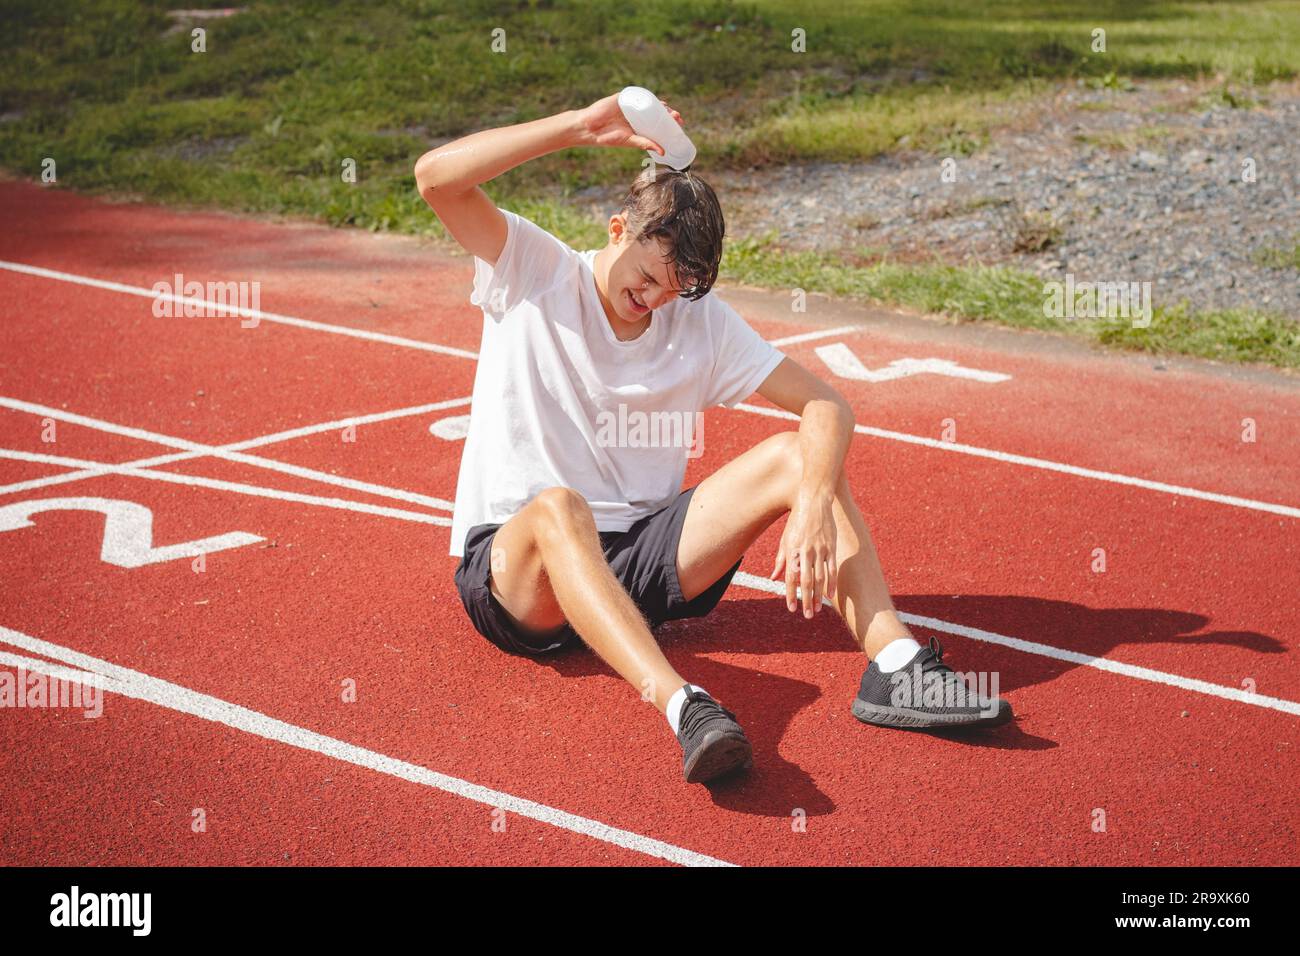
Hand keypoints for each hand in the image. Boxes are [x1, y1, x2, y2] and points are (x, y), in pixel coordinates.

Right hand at [576, 92, 682, 153]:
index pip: (657, 122)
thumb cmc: (608, 137)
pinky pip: (636, 95)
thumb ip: (645, 143)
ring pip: (648, 103)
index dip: (668, 122)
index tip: (679, 124)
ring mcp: (630, 106)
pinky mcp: (623, 98)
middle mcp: (637, 115)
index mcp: (639, 126)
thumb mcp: (630, 140)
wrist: (590, 128)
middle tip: (677, 117)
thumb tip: (663, 151)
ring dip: (660, 105)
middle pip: (656, 111)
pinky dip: (646, 96)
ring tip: (669, 109)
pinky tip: (654, 99)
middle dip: (668, 113)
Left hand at [769, 487, 837, 618]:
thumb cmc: (796, 522)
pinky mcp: (831, 547)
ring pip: (820, 577)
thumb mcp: (784, 540)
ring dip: (819, 596)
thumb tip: (773, 578)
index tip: (792, 608)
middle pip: (806, 581)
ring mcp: (820, 549)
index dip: (790, 594)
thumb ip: (780, 560)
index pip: (790, 577)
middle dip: (806, 600)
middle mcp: (805, 551)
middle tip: (807, 615)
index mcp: (792, 550)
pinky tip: (830, 595)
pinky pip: (832, 569)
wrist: (813, 501)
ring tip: (818, 609)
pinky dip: (832, 583)